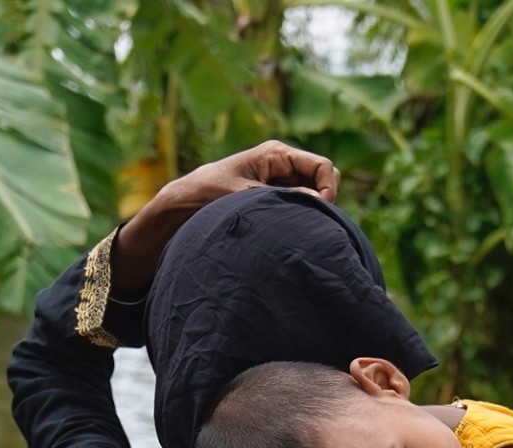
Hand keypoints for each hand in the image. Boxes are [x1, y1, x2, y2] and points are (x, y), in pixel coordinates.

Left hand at [115, 142, 340, 285]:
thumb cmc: (208, 194)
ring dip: (312, 210)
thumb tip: (317, 202)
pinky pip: (300, 205)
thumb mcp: (246, 197)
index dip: (329, 189)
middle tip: (311, 223)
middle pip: (323, 179)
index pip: (323, 166)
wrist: (183, 203)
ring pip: (314, 194)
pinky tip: (288, 228)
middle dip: (324, 200)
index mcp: (276, 153)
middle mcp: (282, 163)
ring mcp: (280, 179)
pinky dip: (301, 216)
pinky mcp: (274, 196)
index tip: (319, 213)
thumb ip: (284, 198)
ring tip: (296, 226)